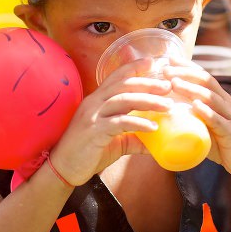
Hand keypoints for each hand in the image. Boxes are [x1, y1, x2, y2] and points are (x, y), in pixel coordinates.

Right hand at [50, 58, 174, 185]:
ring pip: (123, 100)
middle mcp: (93, 104)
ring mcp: (93, 116)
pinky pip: (119, 122)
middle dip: (148, 83)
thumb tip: (154, 143)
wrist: (62, 169)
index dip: (133, 67)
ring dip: (148, 100)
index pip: (116, 78)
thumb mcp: (114, 142)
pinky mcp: (94, 132)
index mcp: (96, 101)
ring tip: (167, 106)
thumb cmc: (86, 153)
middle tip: (168, 87)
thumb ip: (132, 138)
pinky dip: (138, 122)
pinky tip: (153, 127)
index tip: (152, 62)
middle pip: (123, 85)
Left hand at [162, 59, 230, 179]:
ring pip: (211, 98)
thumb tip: (166, 114)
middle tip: (166, 70)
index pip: (204, 76)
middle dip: (185, 73)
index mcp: (221, 99)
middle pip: (206, 82)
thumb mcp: (208, 126)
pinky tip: (195, 106)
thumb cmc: (226, 143)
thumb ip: (193, 118)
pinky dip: (207, 112)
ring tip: (174, 83)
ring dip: (191, 89)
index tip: (170, 58)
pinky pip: (219, 120)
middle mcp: (227, 104)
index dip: (188, 66)